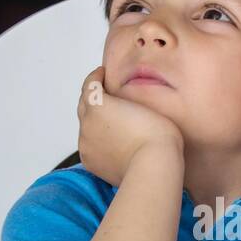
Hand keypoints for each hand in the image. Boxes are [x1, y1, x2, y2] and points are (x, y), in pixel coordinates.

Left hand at [77, 65, 183, 185]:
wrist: (153, 166)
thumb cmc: (157, 134)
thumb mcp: (146, 105)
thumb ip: (127, 101)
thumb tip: (123, 105)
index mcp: (97, 104)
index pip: (90, 84)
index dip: (96, 77)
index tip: (102, 74)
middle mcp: (87, 122)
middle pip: (83, 103)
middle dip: (92, 96)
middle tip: (105, 94)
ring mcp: (86, 143)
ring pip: (85, 126)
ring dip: (94, 120)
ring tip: (110, 121)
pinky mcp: (90, 161)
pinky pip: (89, 145)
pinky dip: (96, 140)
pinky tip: (110, 141)